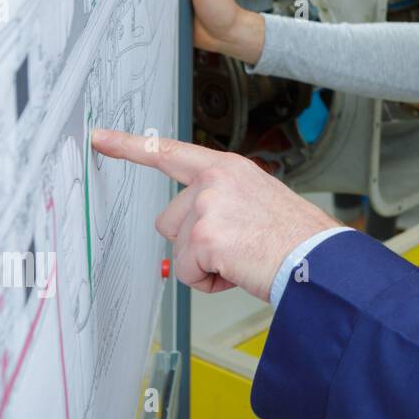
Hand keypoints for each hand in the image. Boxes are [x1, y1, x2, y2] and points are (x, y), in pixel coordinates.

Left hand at [90, 129, 341, 301]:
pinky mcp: (204, 236)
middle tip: (236, 245)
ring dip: (204, 263)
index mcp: (228, 169)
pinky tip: (238, 269)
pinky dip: (209, 280)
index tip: (100, 138)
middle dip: (193, 242)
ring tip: (243, 257)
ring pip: (177, 249)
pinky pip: (186, 271)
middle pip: (169, 219)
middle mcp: (215, 181)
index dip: (130, 146)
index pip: (170, 153)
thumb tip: (196, 229)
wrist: (318, 257)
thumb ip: (221, 202)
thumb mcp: (257, 201)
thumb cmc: (296, 237)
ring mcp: (207, 206)